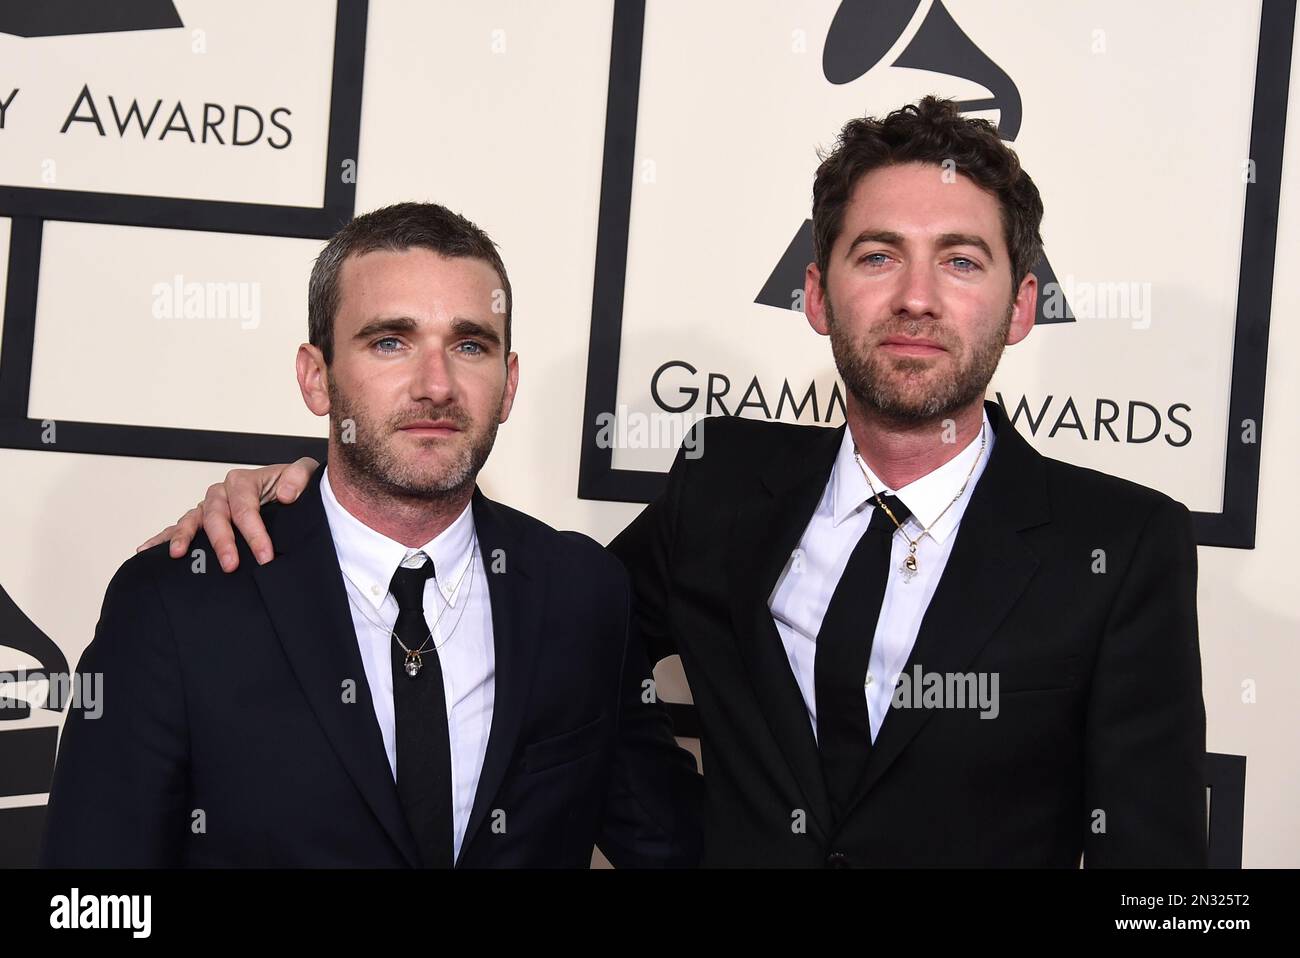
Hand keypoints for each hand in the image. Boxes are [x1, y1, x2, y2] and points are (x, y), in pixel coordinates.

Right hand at [135, 457, 320, 571]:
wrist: (289, 493)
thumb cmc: (293, 485)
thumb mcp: (304, 474)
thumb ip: (298, 477)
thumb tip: (285, 494)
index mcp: (244, 481)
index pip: (245, 508)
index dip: (254, 533)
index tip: (265, 555)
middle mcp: (222, 493)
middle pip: (216, 516)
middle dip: (223, 541)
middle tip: (231, 564)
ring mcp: (209, 507)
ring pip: (193, 520)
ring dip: (184, 537)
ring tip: (177, 554)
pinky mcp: (202, 520)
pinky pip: (180, 527)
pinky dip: (163, 537)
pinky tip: (146, 550)